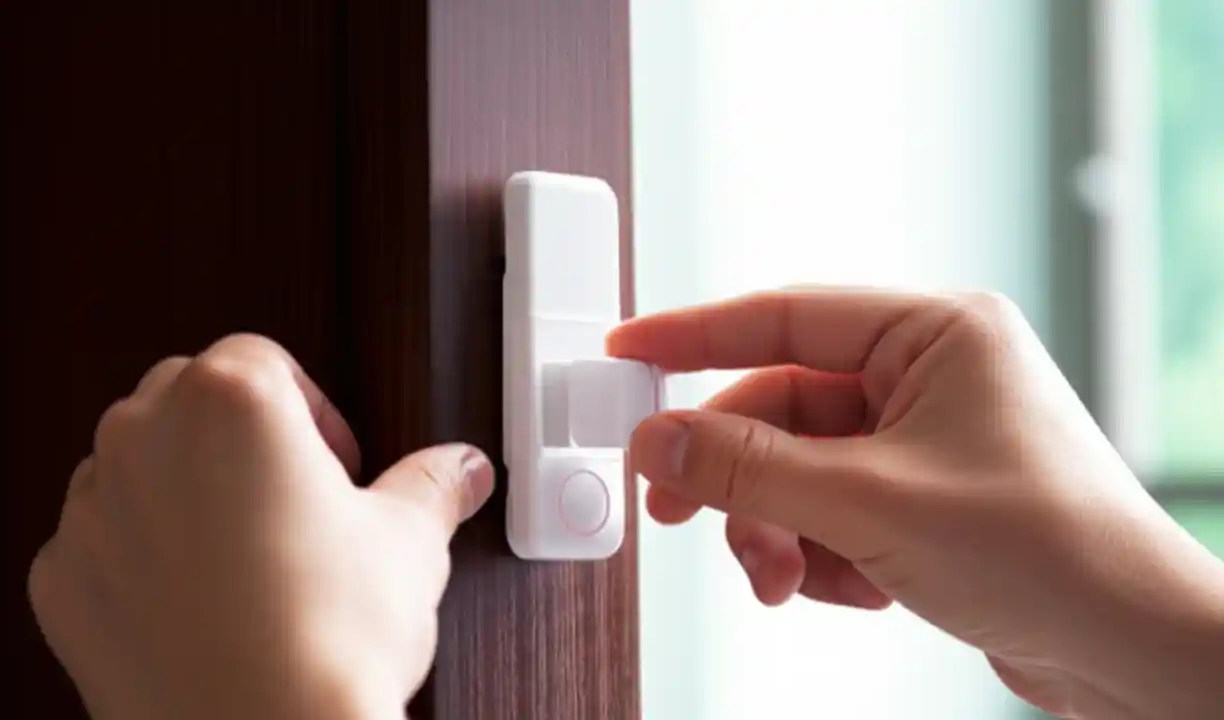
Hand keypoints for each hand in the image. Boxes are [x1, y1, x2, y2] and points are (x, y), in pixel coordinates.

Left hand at [28, 334, 493, 719]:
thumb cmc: (328, 642)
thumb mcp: (409, 545)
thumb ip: (432, 487)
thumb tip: (460, 472)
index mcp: (233, 402)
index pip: (263, 357)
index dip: (311, 410)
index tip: (334, 463)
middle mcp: (146, 440)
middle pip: (190, 396)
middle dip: (242, 438)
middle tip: (295, 502)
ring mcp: (92, 512)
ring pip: (137, 464)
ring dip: (184, 489)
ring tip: (249, 557)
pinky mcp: (61, 583)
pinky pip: (100, 541)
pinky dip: (138, 557)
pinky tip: (199, 603)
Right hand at [611, 289, 1223, 719]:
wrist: (1131, 651)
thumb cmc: (1048, 553)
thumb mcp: (868, 504)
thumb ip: (746, 469)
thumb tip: (656, 443)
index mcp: (934, 334)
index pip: (785, 315)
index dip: (693, 335)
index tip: (627, 354)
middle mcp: (928, 377)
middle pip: (782, 409)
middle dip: (738, 477)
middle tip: (675, 510)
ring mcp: (924, 441)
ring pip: (798, 469)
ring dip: (777, 529)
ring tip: (787, 579)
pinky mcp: (922, 500)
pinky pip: (830, 511)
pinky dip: (821, 555)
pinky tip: (854, 588)